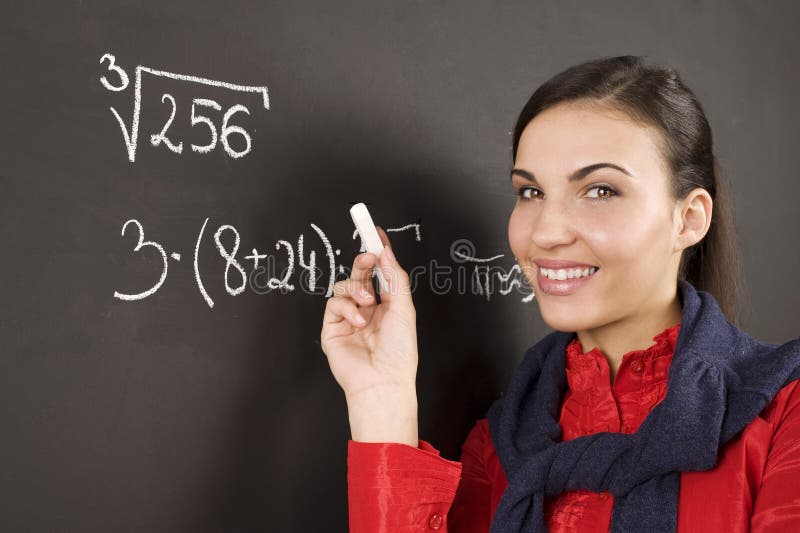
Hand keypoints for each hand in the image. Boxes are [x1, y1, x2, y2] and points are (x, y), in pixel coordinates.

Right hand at [320, 226, 418, 443]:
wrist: (383, 380)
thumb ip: (394, 278)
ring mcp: (348, 318)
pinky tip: (357, 320)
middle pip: (360, 274)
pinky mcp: (332, 328)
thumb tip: (386, 252)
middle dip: (363, 262)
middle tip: (368, 254)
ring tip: (367, 303)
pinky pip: (333, 304)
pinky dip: (346, 307)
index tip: (375, 233)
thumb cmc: (399, 352)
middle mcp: (368, 309)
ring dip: (356, 289)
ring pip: (344, 286)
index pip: (379, 272)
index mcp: (388, 305)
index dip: (377, 252)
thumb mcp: (404, 308)